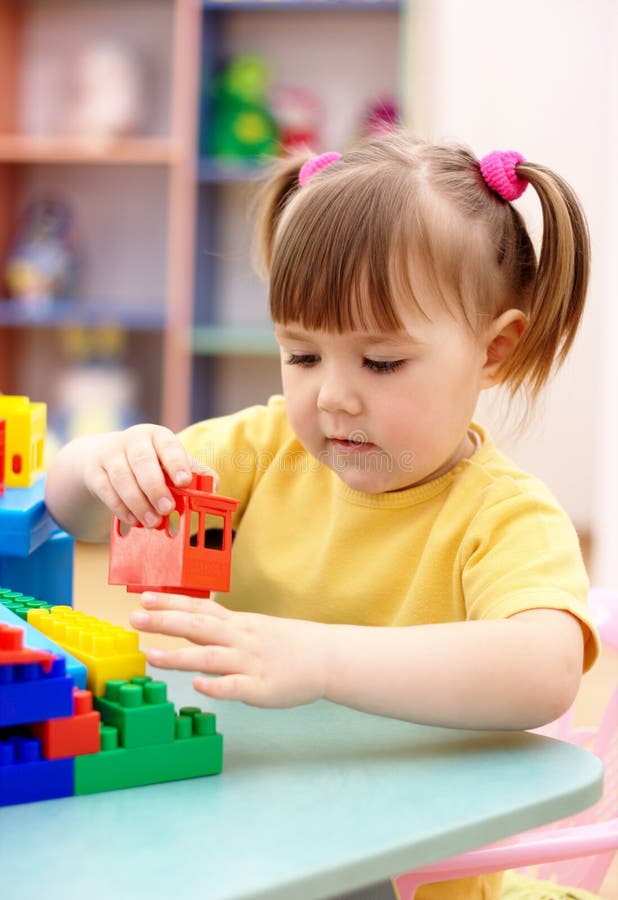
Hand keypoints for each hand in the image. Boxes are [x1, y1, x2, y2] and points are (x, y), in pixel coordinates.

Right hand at [83, 424, 216, 528]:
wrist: (102, 456)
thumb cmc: (149, 461)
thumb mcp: (170, 461)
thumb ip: (194, 472)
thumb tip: (214, 487)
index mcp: (157, 436)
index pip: (168, 446)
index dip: (176, 463)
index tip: (184, 482)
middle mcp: (133, 440)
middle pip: (143, 461)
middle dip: (155, 487)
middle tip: (168, 509)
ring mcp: (110, 454)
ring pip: (122, 477)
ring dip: (138, 502)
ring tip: (152, 522)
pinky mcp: (94, 471)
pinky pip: (105, 489)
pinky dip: (120, 507)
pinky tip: (133, 520)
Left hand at [130, 592, 329, 707]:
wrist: (325, 657)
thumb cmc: (283, 643)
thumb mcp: (249, 627)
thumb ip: (217, 628)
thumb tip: (181, 623)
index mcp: (237, 624)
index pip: (198, 608)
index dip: (170, 603)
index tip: (143, 598)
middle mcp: (240, 639)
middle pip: (198, 627)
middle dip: (165, 622)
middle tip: (134, 618)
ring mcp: (250, 663)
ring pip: (211, 657)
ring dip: (180, 656)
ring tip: (152, 657)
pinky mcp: (261, 688)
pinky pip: (236, 686)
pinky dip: (217, 685)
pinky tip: (199, 686)